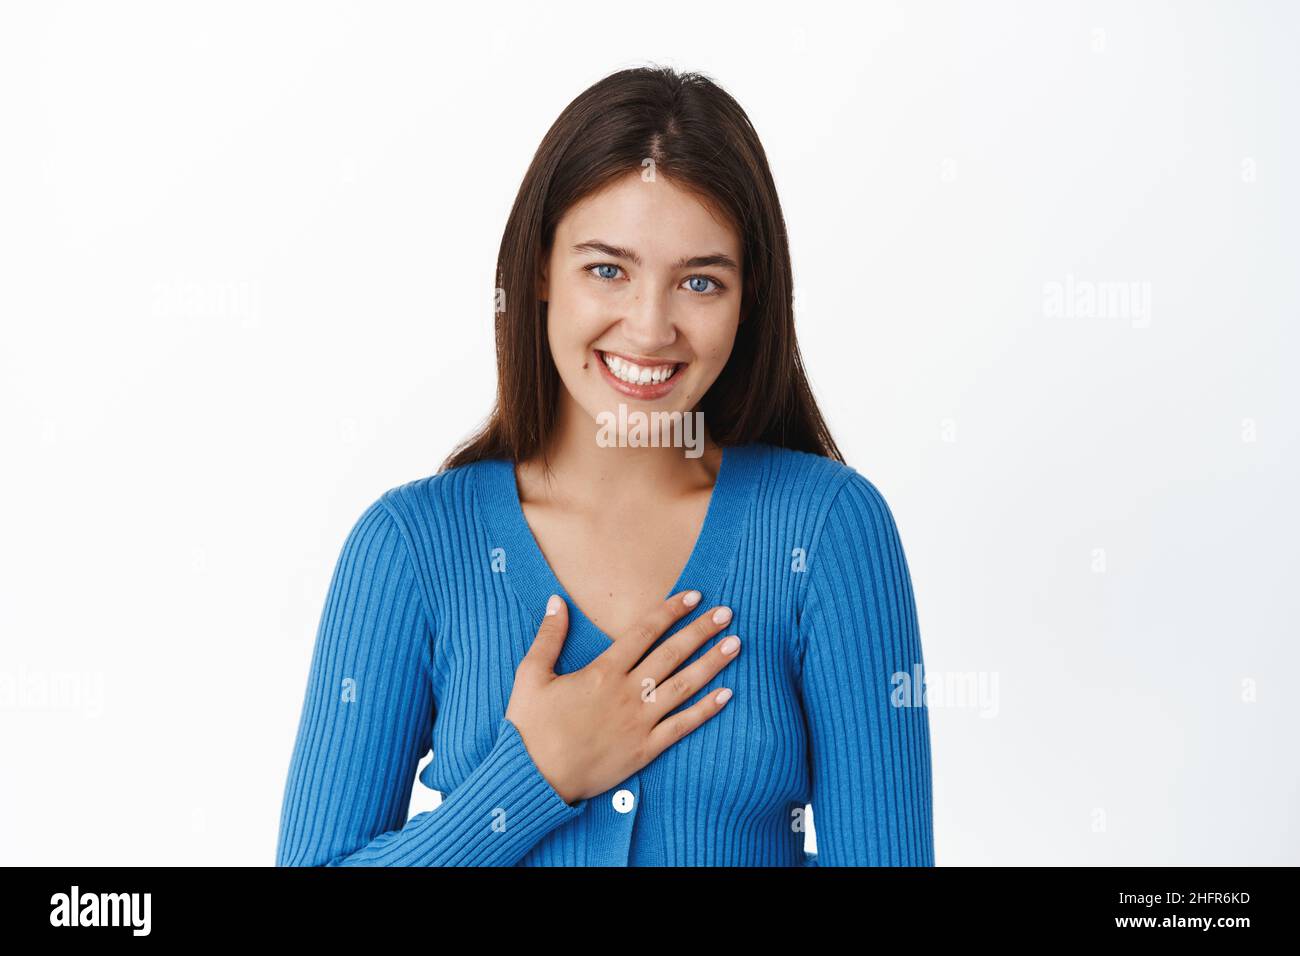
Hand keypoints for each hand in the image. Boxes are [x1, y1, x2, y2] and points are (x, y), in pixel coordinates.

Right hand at [504, 590, 740, 805]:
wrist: (534, 778)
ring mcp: (639, 722)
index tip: (694, 596)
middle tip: (727, 612)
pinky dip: (706, 710)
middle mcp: (627, 693)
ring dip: (712, 663)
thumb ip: (548, 636)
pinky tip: (727, 695)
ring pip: (685, 686)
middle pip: (672, 653)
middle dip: (701, 630)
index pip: (644, 632)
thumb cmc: (529, 727)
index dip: (670, 611)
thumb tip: (556, 601)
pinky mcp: (645, 750)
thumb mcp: (531, 675)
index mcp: (602, 671)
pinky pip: (682, 727)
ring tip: (736, 644)